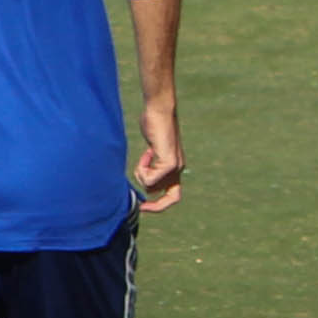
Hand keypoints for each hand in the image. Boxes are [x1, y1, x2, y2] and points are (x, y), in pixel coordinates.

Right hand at [133, 91, 184, 212]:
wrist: (160, 110)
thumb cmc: (154, 125)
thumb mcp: (153, 150)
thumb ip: (152, 164)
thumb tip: (145, 179)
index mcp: (176, 167)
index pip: (174, 197)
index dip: (160, 206)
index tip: (143, 207)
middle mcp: (178, 169)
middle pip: (163, 196)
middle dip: (146, 186)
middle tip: (139, 179)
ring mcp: (175, 167)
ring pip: (151, 187)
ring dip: (141, 174)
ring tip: (145, 156)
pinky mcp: (169, 163)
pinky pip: (149, 179)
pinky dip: (142, 169)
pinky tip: (147, 152)